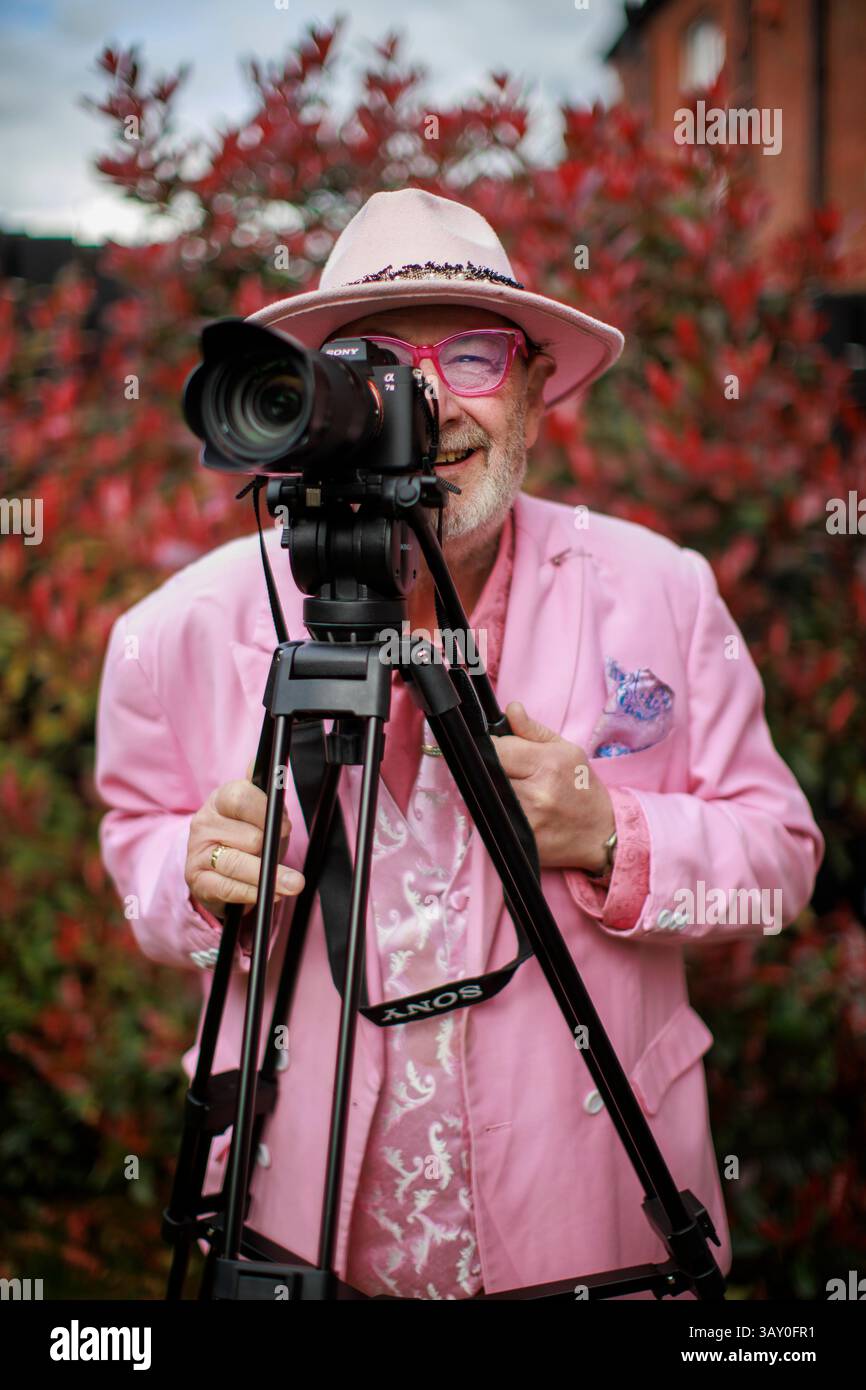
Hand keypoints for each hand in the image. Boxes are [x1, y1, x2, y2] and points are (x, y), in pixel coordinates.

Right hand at [185, 758, 304, 915]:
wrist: (218, 869)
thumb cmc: (247, 835)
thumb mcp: (260, 812)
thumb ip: (267, 792)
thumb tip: (270, 764)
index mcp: (220, 800)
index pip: (239, 797)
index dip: (265, 812)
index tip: (287, 826)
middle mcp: (204, 823)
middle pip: (247, 836)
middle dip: (270, 847)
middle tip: (283, 854)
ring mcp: (197, 852)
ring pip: (239, 864)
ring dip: (270, 876)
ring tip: (293, 884)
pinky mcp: (197, 880)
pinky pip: (230, 888)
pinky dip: (252, 893)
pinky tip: (270, 894)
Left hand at [493, 701, 615, 872]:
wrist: (599, 834)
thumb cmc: (582, 788)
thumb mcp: (566, 751)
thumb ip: (533, 730)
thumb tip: (511, 709)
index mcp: (548, 764)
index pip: (498, 748)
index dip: (493, 746)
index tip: (500, 750)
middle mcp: (536, 793)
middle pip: (487, 773)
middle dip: (488, 768)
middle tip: (504, 771)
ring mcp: (527, 821)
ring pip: (486, 796)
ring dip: (489, 790)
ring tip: (510, 790)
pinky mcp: (520, 841)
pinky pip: (492, 820)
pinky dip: (495, 812)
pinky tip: (510, 810)